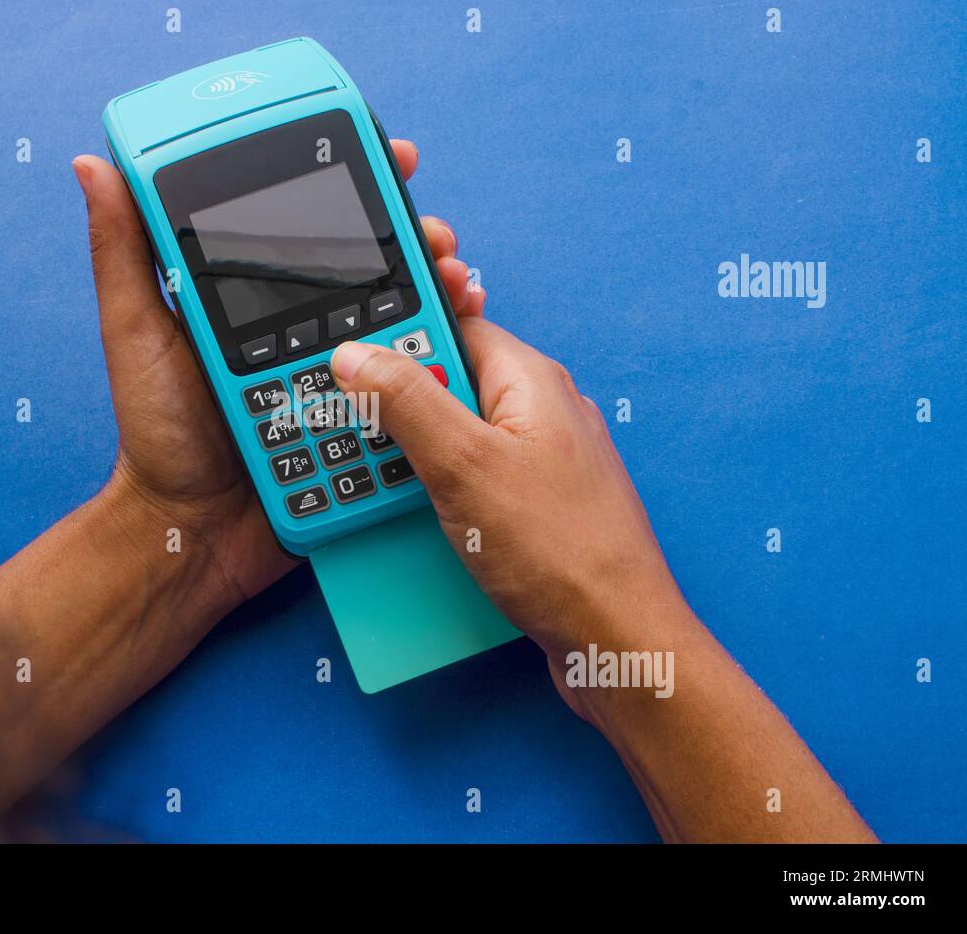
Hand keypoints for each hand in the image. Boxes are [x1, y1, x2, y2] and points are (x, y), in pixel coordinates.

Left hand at [70, 141, 472, 615]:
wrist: (193, 530)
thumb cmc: (158, 433)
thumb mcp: (136, 332)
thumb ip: (125, 256)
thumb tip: (92, 167)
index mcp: (255, 302)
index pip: (308, 230)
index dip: (349, 190)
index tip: (386, 157)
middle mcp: (303, 332)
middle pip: (370, 270)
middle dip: (411, 240)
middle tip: (435, 233)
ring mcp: (339, 376)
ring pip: (401, 323)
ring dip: (439, 293)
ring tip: (459, 280)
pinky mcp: (364, 423)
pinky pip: (411, 388)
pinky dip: (443, 363)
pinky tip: (462, 342)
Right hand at [330, 315, 686, 714]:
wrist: (616, 640)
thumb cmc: (560, 552)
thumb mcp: (463, 464)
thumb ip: (407, 401)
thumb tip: (358, 354)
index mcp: (530, 381)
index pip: (451, 325)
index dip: (398, 337)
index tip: (350, 361)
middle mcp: (539, 413)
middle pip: (448, 384)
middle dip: (397, 408)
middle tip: (357, 435)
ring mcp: (540, 462)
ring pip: (456, 438)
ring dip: (411, 458)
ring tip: (379, 484)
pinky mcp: (534, 508)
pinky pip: (472, 482)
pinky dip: (438, 494)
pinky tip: (416, 519)